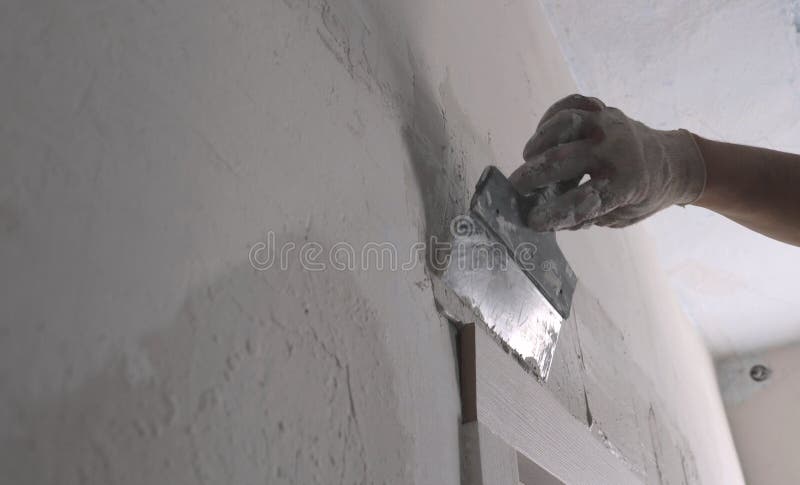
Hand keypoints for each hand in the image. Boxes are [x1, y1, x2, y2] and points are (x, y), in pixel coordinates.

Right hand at [510, 95, 705, 229]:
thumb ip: (585, 216)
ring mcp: (608, 124)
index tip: (531, 221)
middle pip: (566, 160)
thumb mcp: (619, 216)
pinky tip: (542, 136)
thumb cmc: (640, 195)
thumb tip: (545, 216)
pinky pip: (572, 104)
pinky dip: (551, 117)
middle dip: (534, 177)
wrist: (672, 161)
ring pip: (567, 123)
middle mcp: (617, 150)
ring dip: (540, 142)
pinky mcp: (602, 109)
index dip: (554, 213)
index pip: (583, 201)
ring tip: (528, 157)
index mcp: (626, 184)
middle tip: (515, 188)